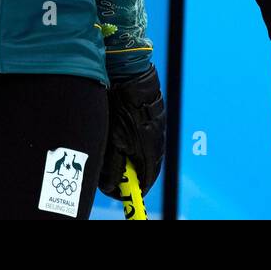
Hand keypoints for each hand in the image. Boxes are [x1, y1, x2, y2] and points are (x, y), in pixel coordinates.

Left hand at [98, 65, 165, 199]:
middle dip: (129, 173)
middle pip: (145, 168)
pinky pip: (145, 138)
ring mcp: (158, 129)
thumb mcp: (115, 141)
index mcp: (150, 152)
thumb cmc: (122, 108)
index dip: (132, 189)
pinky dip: (133, 143)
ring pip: (144, 152)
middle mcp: (159, 143)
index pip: (145, 182)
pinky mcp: (155, 118)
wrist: (131, 77)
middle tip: (112, 174)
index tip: (119, 191)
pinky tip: (120, 135)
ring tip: (114, 151)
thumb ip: (115, 166)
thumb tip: (111, 186)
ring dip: (131, 156)